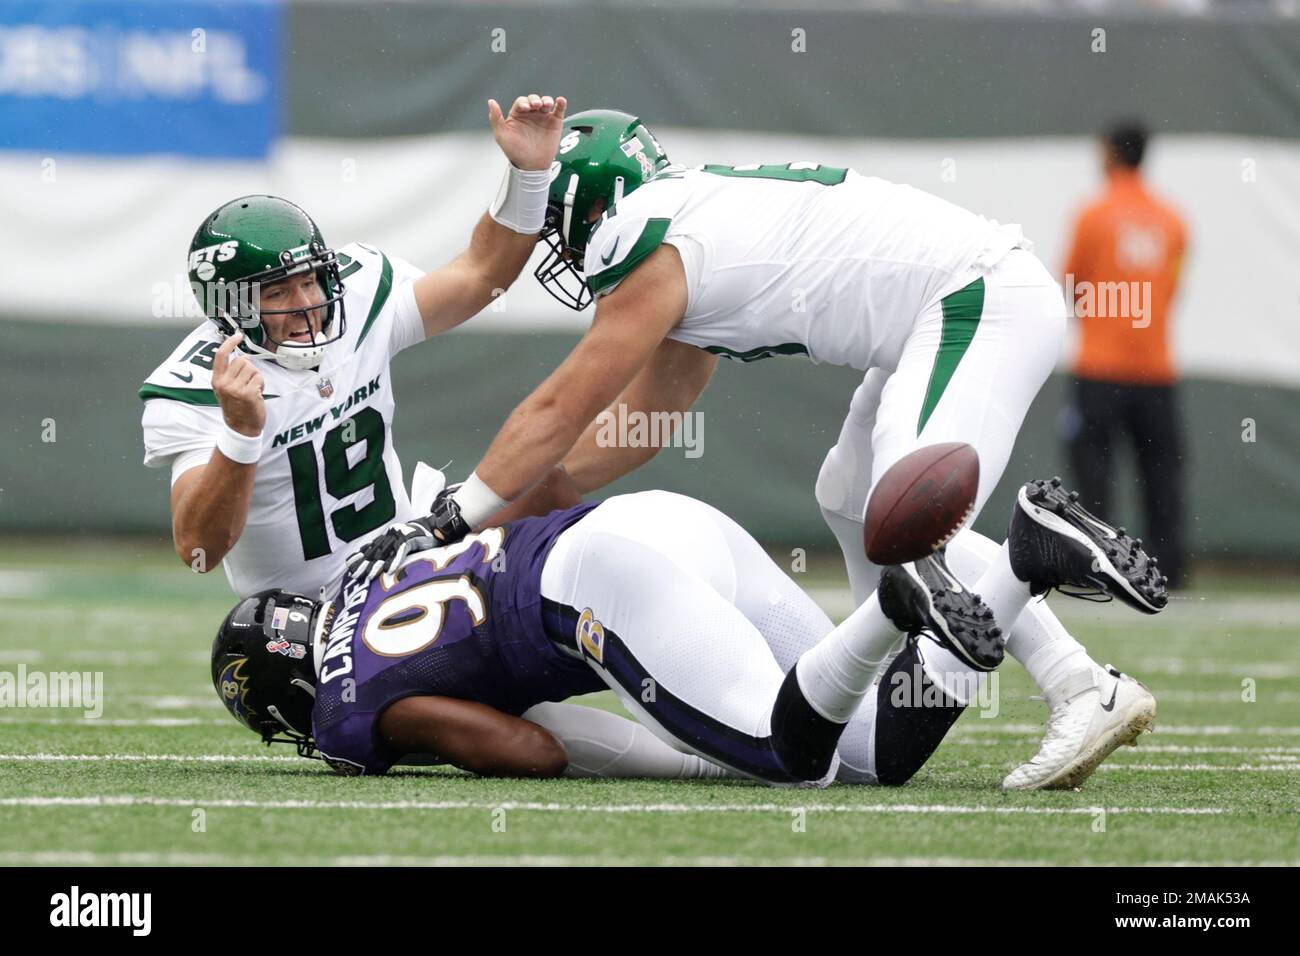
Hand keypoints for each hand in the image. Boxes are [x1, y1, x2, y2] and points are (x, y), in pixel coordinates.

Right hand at [212, 332, 265, 435]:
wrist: (241, 428)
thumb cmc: (237, 407)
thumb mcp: (226, 389)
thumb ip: (231, 374)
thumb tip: (244, 357)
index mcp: (217, 380)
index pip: (221, 356)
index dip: (230, 343)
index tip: (238, 336)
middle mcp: (224, 383)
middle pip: (242, 361)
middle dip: (249, 369)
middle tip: (248, 384)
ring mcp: (235, 389)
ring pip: (252, 369)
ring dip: (256, 378)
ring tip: (252, 390)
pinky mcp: (248, 393)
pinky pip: (259, 378)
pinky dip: (261, 385)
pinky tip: (257, 395)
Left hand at [344, 492, 471, 582]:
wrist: (436, 526)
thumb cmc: (420, 538)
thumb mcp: (402, 544)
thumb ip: (391, 551)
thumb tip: (382, 565)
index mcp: (387, 536)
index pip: (370, 547)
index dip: (359, 557)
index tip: (349, 567)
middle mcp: (391, 535)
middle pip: (374, 552)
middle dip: (364, 565)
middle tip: (355, 576)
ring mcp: (400, 536)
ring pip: (385, 552)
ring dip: (376, 566)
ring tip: (369, 577)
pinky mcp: (410, 539)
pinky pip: (401, 551)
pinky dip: (395, 561)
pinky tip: (389, 572)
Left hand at [488, 93, 566, 170]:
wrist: (531, 166)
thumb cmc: (515, 152)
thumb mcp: (501, 135)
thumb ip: (496, 118)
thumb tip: (491, 102)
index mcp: (518, 115)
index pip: (521, 102)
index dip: (523, 102)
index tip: (526, 108)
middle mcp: (531, 114)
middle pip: (533, 99)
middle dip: (535, 100)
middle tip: (536, 106)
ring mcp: (543, 118)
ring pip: (546, 102)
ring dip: (547, 100)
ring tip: (546, 105)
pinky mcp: (555, 123)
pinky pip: (559, 110)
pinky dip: (561, 104)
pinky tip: (560, 101)